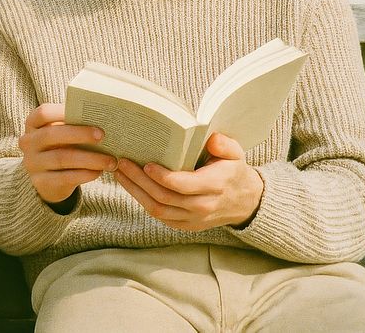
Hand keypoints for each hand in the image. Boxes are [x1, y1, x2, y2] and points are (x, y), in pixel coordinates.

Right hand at [19, 103, 116, 206]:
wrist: (49, 179)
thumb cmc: (62, 147)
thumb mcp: (63, 133)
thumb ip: (74, 124)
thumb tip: (103, 117)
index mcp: (33, 124)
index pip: (43, 113)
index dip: (63, 111)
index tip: (88, 113)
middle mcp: (28, 143)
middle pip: (51, 134)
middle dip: (79, 134)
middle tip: (103, 136)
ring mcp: (32, 163)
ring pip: (62, 158)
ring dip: (90, 159)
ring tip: (110, 160)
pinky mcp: (41, 182)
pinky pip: (65, 177)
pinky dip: (84, 174)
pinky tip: (99, 172)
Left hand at [114, 132, 263, 230]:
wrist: (244, 202)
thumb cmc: (233, 172)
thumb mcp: (236, 154)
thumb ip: (225, 145)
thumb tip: (211, 139)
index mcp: (214, 186)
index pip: (183, 185)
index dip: (162, 177)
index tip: (146, 164)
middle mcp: (202, 206)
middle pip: (164, 197)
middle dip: (139, 181)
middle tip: (122, 163)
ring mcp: (192, 219)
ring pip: (157, 209)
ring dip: (135, 192)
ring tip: (120, 173)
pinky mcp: (184, 225)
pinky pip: (159, 216)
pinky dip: (142, 201)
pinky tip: (131, 186)